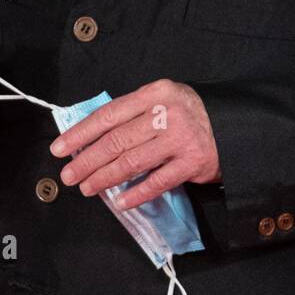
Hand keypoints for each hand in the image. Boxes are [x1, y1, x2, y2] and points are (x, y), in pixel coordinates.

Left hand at [50, 79, 220, 208]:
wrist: (235, 126)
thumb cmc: (190, 113)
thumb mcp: (163, 99)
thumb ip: (134, 112)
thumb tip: (93, 137)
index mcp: (154, 93)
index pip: (109, 114)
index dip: (81, 133)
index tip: (60, 148)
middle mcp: (165, 113)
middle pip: (116, 140)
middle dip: (87, 160)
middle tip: (69, 175)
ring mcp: (180, 138)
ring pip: (131, 162)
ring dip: (104, 178)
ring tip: (87, 188)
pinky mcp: (193, 163)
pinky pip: (157, 182)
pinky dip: (136, 193)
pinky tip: (120, 201)